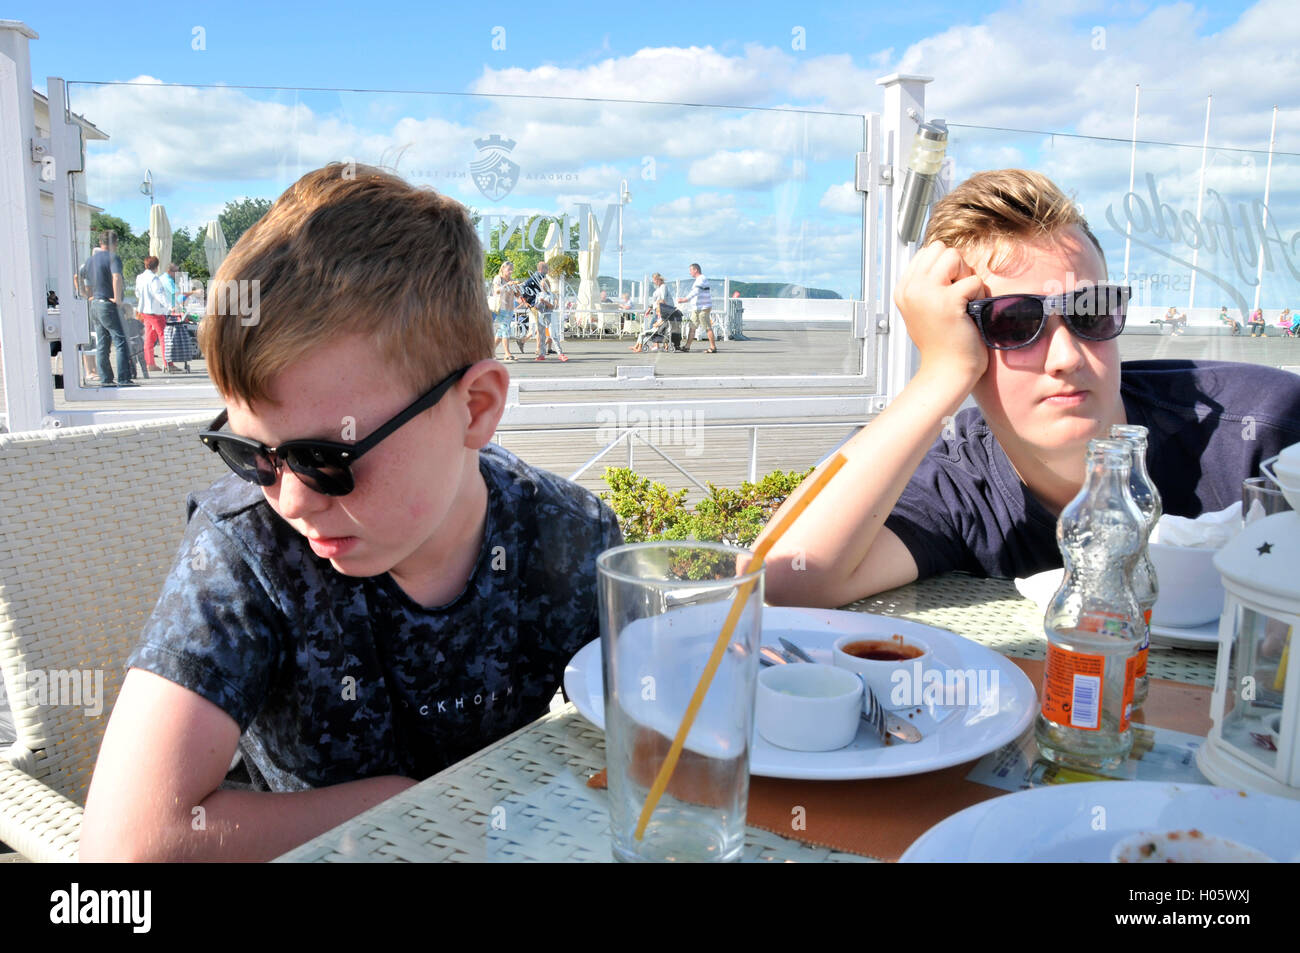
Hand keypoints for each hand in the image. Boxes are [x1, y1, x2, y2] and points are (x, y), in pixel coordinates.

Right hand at [892, 241, 987, 382]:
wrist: (947, 371)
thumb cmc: (942, 341)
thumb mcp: (924, 307)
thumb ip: (927, 282)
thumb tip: (944, 255)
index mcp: (903, 289)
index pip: (927, 252)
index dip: (945, 267)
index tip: (945, 293)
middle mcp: (911, 289)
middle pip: (941, 249)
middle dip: (956, 267)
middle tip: (956, 296)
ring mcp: (926, 293)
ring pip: (955, 257)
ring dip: (966, 278)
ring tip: (962, 303)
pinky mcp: (947, 302)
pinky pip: (974, 281)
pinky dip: (978, 296)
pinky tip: (969, 314)